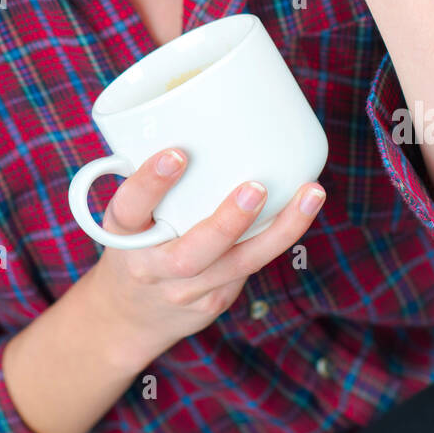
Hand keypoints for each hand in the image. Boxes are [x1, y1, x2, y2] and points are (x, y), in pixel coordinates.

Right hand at [88, 146, 325, 363]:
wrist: (129, 316)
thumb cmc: (135, 243)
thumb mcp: (126, 214)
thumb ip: (152, 180)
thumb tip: (198, 116)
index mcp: (124, 235)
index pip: (131, 208)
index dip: (151, 183)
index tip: (176, 154)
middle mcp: (153, 267)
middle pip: (192, 254)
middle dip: (227, 222)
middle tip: (256, 186)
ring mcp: (187, 290)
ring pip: (238, 264)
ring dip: (279, 229)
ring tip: (309, 194)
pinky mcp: (216, 300)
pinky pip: (251, 266)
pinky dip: (279, 236)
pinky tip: (303, 208)